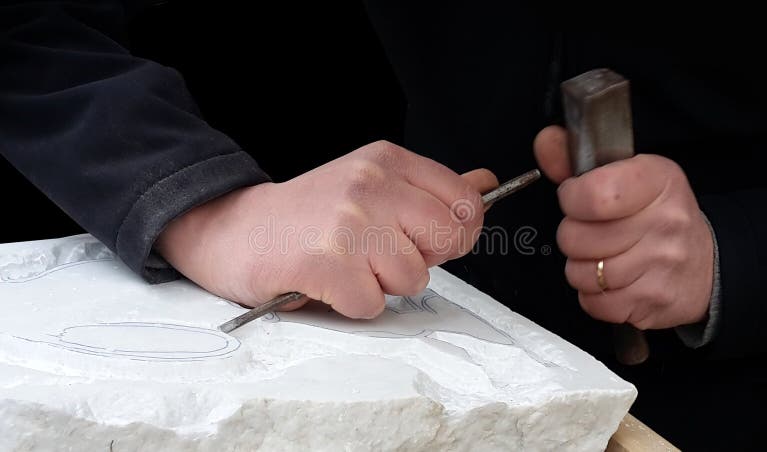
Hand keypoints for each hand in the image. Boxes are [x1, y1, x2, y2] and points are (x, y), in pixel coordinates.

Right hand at [156, 140, 497, 318]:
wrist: (235, 229)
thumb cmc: (307, 215)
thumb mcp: (371, 185)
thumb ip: (430, 189)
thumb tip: (485, 184)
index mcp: (387, 161)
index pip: (465, 202)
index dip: (452, 232)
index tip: (420, 237)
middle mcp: (371, 184)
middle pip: (450, 239)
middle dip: (422, 258)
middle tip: (379, 254)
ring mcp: (348, 222)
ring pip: (414, 278)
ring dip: (382, 285)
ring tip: (346, 265)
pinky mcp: (326, 262)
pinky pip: (373, 304)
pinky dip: (352, 304)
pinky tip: (327, 282)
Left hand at [534, 126, 713, 328]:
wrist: (708, 263)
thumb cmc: (658, 215)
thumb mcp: (626, 174)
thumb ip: (577, 160)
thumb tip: (546, 142)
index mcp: (657, 180)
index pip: (592, 195)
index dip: (571, 199)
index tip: (578, 199)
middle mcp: (665, 221)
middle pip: (575, 238)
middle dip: (574, 237)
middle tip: (595, 232)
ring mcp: (661, 265)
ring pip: (581, 274)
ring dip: (582, 269)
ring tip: (604, 257)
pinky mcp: (654, 302)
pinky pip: (594, 304)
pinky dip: (595, 296)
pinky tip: (614, 281)